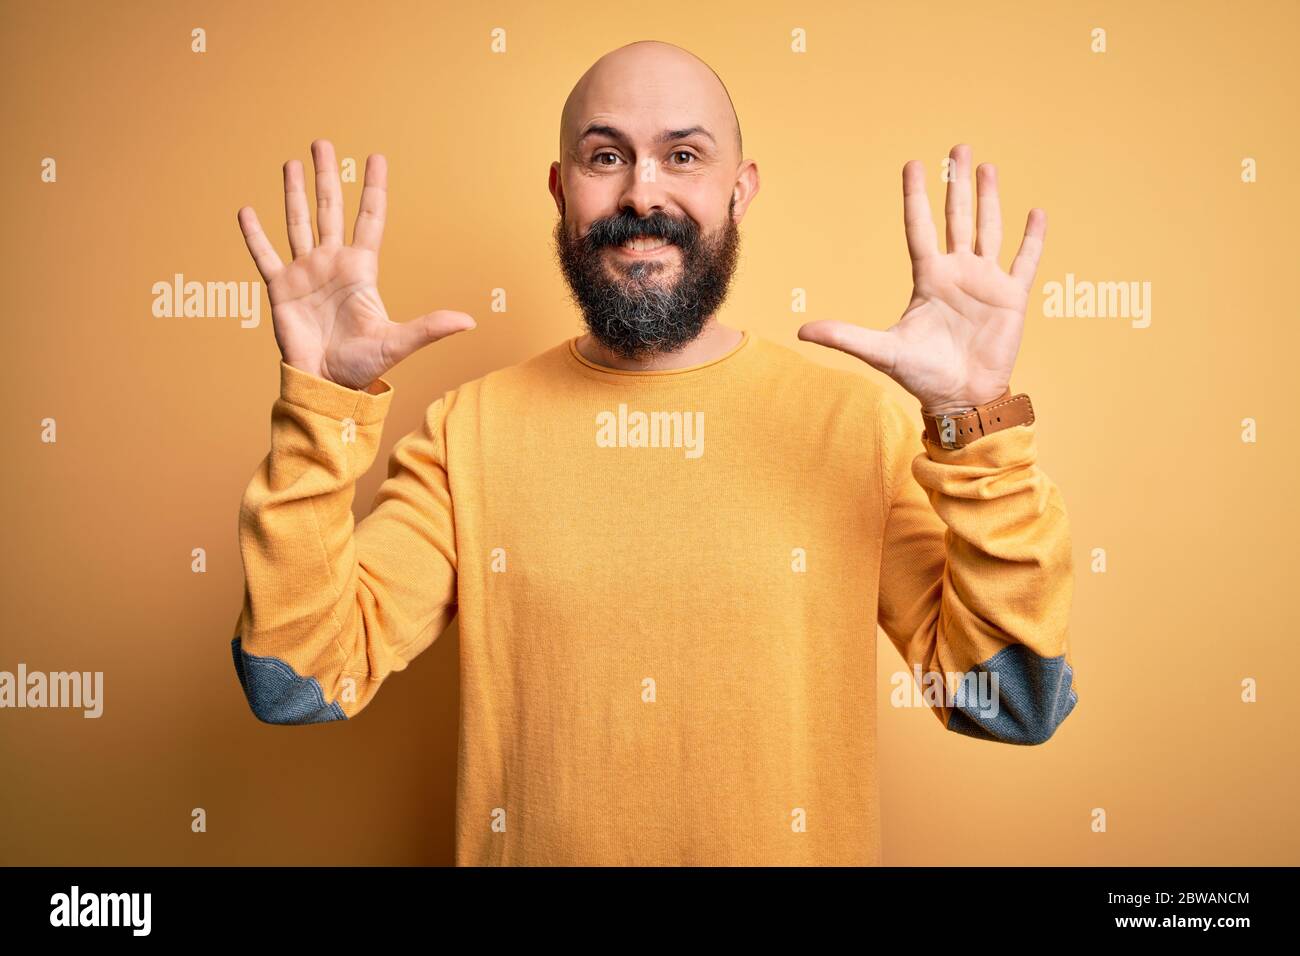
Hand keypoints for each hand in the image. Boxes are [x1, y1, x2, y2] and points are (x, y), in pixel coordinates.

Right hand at [236, 139, 474, 390]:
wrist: (326, 384)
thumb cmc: (362, 366)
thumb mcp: (398, 342)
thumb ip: (430, 327)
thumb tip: (470, 322)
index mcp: (361, 270)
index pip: (369, 218)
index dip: (373, 188)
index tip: (376, 157)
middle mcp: (332, 264)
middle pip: (330, 209)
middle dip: (328, 176)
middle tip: (322, 143)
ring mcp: (305, 273)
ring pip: (298, 222)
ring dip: (294, 193)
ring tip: (292, 163)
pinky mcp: (280, 288)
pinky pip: (265, 254)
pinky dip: (254, 234)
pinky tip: (246, 210)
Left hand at [797, 144, 1045, 413]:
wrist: (960, 398)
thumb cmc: (921, 375)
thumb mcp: (880, 351)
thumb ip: (844, 337)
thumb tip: (801, 331)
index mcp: (928, 278)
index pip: (920, 228)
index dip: (917, 197)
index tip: (914, 164)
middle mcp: (957, 273)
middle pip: (956, 218)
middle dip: (956, 184)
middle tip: (958, 148)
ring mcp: (985, 282)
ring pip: (988, 229)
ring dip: (989, 199)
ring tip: (987, 167)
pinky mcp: (1011, 297)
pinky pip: (1024, 261)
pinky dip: (1031, 238)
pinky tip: (1036, 213)